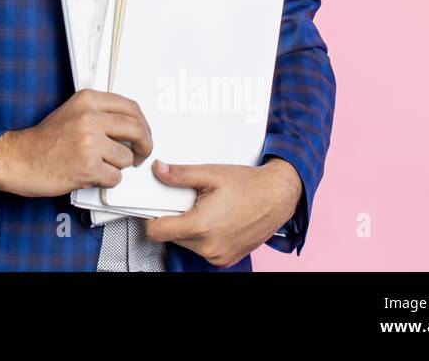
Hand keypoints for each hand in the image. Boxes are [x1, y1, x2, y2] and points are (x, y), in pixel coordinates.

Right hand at [0, 89, 152, 196]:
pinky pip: (115, 177)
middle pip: (137, 130)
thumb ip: (100, 113)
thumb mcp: (72, 112)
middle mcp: (90, 117)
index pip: (131, 107)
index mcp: (87, 100)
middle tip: (140, 154)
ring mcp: (89, 142)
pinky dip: (106, 180)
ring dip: (117, 166)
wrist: (20, 159)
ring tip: (98, 164)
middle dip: (144, 145)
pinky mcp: (88, 167)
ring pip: (126, 158)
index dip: (143, 124)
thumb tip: (132, 124)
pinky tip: (91, 174)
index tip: (143, 133)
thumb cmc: (44, 140)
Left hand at [143, 157, 302, 267]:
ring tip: (204, 209)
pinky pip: (202, 250)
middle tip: (187, 201)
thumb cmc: (249, 185)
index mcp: (201, 226)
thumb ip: (181, 174)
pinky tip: (214, 219)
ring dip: (188, 228)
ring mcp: (219, 256)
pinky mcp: (226, 259)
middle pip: (171, 237)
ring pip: (186, 244)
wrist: (279, 196)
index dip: (150, 218)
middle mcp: (209, 246)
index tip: (153, 207)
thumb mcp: (211, 174)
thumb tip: (158, 170)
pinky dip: (202, 237)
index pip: (157, 232)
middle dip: (173, 219)